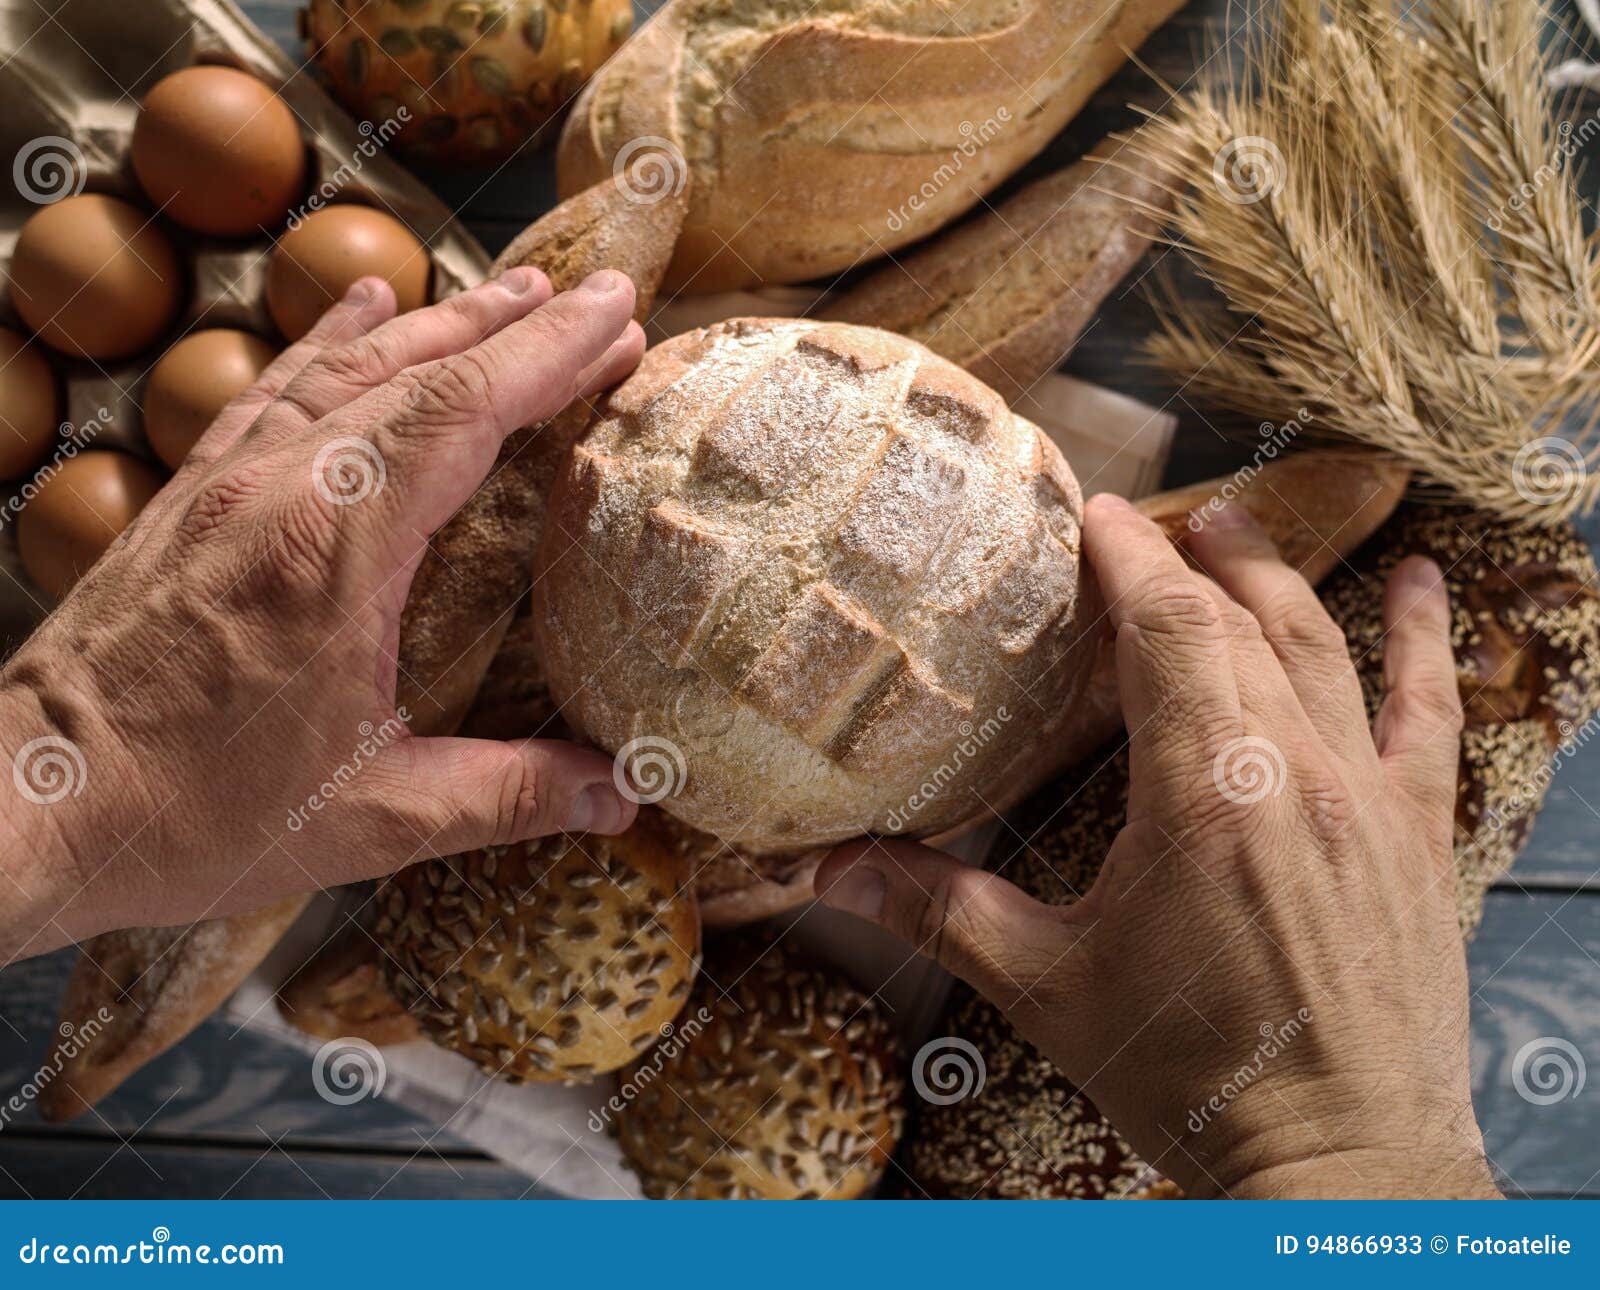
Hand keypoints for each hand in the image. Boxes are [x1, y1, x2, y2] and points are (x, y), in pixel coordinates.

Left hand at [0, 268, 644, 961]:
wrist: (31, 802)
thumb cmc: (189, 814)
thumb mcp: (371, 820)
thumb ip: (506, 795)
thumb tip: (620, 793)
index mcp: (337, 551)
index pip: (463, 413)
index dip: (549, 357)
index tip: (618, 321)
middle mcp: (281, 489)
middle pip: (419, 370)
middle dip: (520, 327)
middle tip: (599, 298)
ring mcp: (229, 482)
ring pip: (349, 366)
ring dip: (442, 320)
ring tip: (513, 290)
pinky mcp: (192, 495)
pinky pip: (277, 386)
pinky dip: (333, 337)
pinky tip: (365, 305)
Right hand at [816, 494, 1500, 1198]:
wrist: (1340, 1167)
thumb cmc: (1192, 1077)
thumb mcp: (1050, 989)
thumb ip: (943, 911)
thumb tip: (831, 871)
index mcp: (1202, 797)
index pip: (1167, 631)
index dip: (1129, 558)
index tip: (1097, 513)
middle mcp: (1295, 775)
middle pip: (1239, 626)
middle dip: (1190, 560)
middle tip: (1152, 519)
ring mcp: (1368, 801)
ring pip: (1324, 651)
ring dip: (1276, 579)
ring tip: (1237, 525)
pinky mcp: (1419, 838)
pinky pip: (1431, 715)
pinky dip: (1425, 641)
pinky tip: (1422, 582)